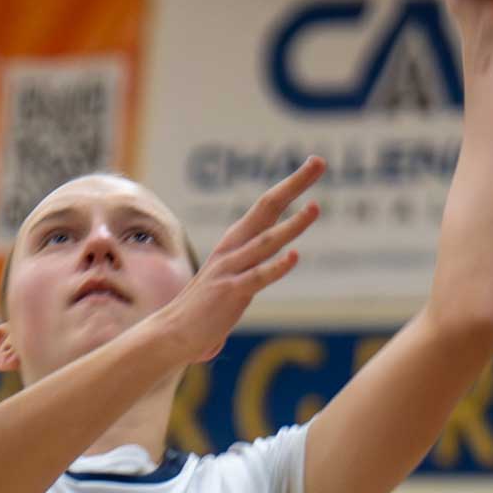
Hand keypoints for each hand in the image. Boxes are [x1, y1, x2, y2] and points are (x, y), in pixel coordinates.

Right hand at [156, 157, 324, 361]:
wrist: (175, 331)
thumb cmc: (207, 304)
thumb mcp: (234, 273)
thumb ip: (257, 260)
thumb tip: (282, 253)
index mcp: (236, 240)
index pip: (268, 205)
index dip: (292, 183)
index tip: (316, 162)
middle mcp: (233, 248)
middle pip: (267, 208)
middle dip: (294, 185)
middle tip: (318, 162)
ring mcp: (231, 269)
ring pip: (266, 241)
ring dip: (292, 225)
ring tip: (315, 207)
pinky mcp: (230, 293)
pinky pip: (257, 277)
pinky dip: (276, 267)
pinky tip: (294, 256)